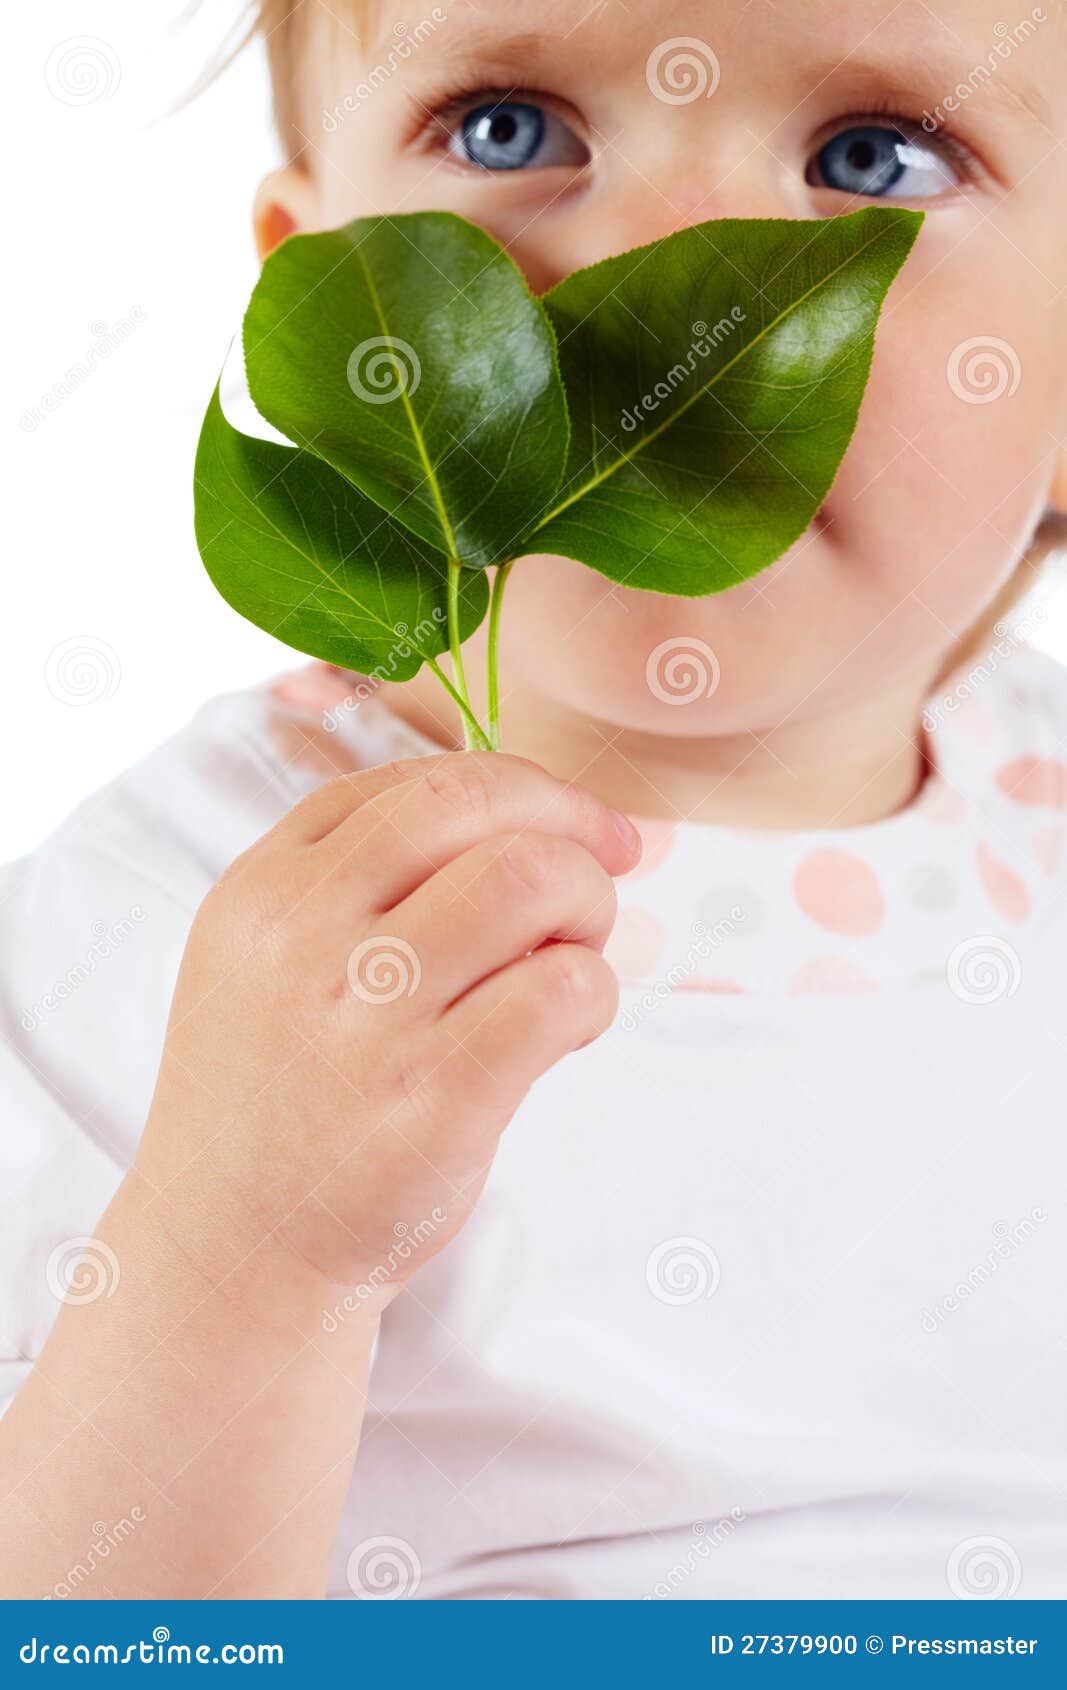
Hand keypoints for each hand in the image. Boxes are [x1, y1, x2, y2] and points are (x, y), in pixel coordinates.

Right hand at [137, 752, 640, 1290]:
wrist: (234, 1250)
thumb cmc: (281, 1092)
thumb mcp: (267, 959)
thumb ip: (362, 878)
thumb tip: (535, 818)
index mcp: (265, 888)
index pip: (419, 783)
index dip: (526, 790)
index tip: (584, 828)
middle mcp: (305, 938)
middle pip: (481, 808)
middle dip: (569, 833)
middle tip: (590, 893)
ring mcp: (367, 1019)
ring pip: (531, 881)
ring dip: (588, 909)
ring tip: (574, 963)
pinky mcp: (434, 1101)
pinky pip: (561, 990)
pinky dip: (595, 993)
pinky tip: (570, 1030)